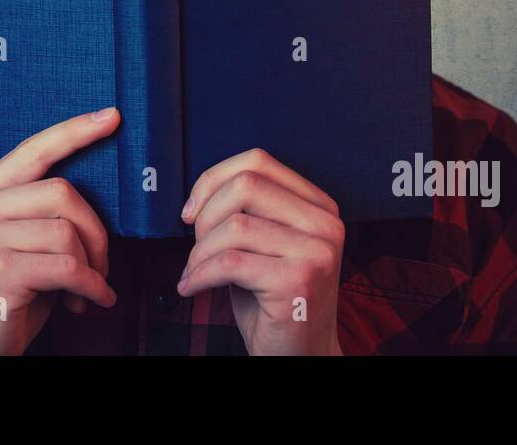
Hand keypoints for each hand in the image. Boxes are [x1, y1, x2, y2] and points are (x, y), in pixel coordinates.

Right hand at [0, 107, 119, 355]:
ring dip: (94, 265)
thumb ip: (40, 211)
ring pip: (68, 232)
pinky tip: (91, 302)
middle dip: (96, 232)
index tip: (111, 117)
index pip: (32, 150)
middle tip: (100, 265)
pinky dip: (91, 287)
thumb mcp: (16, 243)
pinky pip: (68, 267)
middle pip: (62, 192)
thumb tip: (99, 185)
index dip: (74, 132)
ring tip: (89, 288)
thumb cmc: (6, 295)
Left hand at [177, 148, 344, 354]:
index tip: (191, 210)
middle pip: (246, 185)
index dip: (213, 179)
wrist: (299, 354)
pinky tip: (192, 288)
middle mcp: (326, 223)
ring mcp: (316, 252)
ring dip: (199, 252)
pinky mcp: (298, 281)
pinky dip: (200, 274)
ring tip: (194, 272)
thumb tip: (201, 192)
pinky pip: (230, 263)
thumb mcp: (264, 244)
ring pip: (235, 227)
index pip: (259, 162)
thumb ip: (247, 210)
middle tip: (195, 247)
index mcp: (319, 205)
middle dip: (206, 215)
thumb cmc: (273, 299)